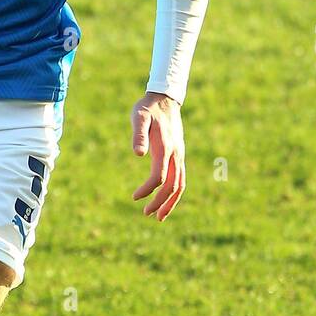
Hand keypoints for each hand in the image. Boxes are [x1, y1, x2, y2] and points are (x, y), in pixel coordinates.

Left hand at [131, 91, 185, 219]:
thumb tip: (137, 153)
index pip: (159, 177)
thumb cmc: (147, 109)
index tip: (134, 197)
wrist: (164, 99)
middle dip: (160, 203)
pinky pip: (181, 178)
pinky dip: (174, 193)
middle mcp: (176, 154)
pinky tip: (164, 199)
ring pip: (180, 185)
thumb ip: (138, 134)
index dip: (148, 190)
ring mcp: (180, 155)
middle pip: (173, 186)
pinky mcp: (179, 155)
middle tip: (146, 214)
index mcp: (165, 147)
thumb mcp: (138, 117)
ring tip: (158, 216)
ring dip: (170, 202)